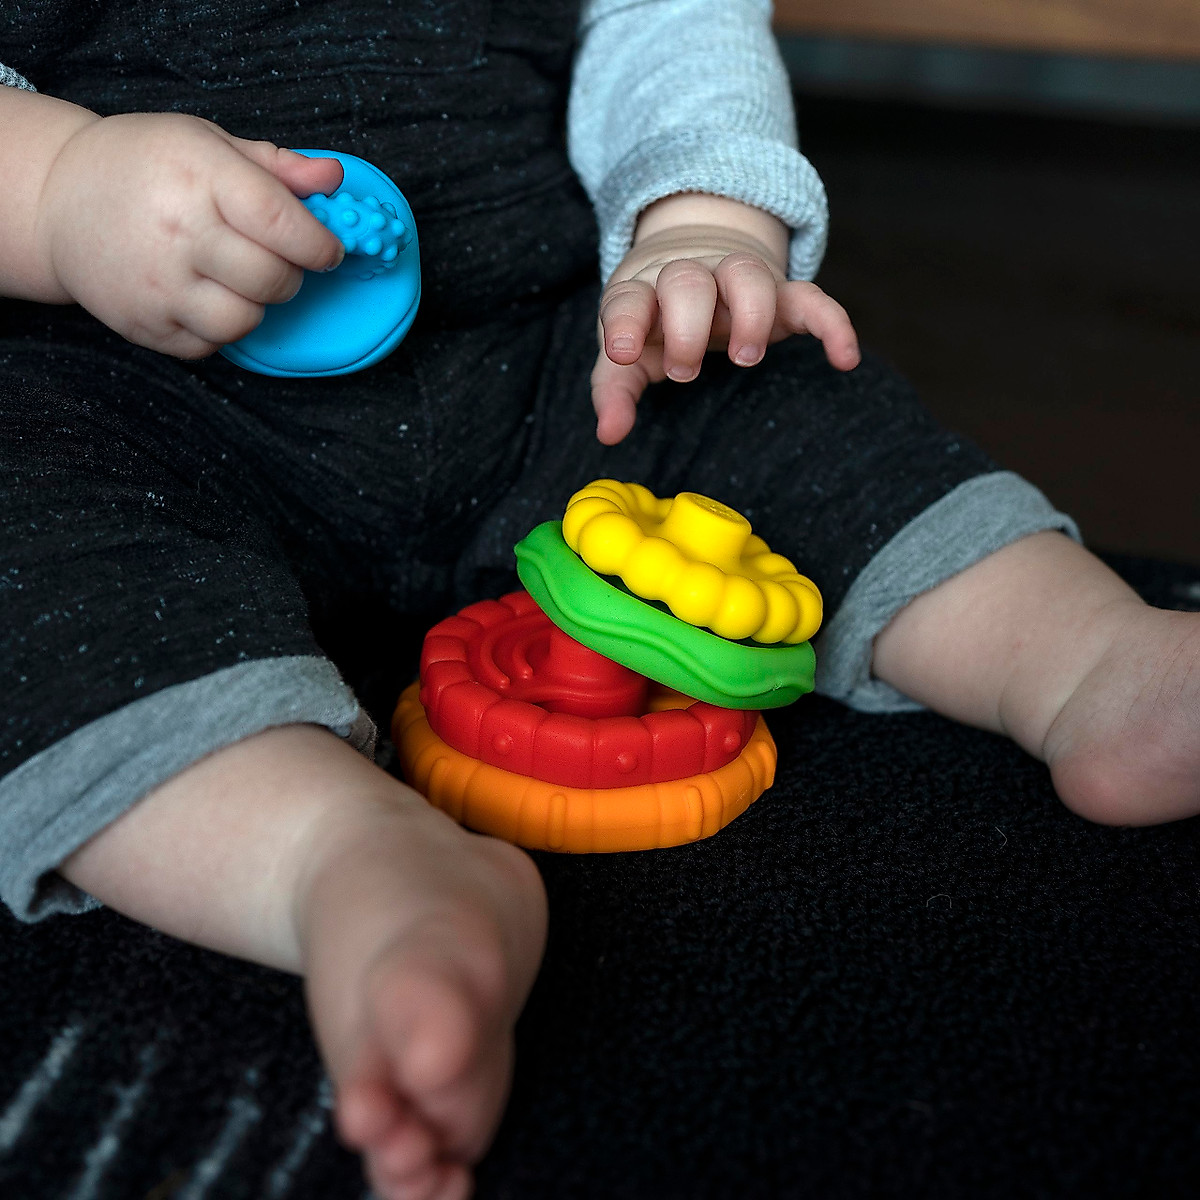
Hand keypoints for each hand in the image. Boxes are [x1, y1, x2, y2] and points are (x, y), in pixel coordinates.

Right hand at [37, 112, 345, 357]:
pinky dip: (219, 326)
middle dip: (291, 275)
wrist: (58, 199)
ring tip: (237, 278)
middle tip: (278, 261)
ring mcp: (158, 284)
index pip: (280, 223)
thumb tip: (332, 179)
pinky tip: (202, 294)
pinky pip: (211, 344)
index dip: (319, 245)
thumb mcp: (207, 143)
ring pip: (245, 320)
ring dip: (256, 305)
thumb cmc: (143, 167)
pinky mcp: (145, 324)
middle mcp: (177, 232)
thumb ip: (277, 165)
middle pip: (272, 279)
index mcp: (199, 175)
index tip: (327, 250)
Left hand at [591, 195, 860, 443]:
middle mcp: (690, 277)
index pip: (629, 298)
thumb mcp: (626, 356)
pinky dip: (832, 323)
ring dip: (749, 314)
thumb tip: (608, 433)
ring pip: (748, 275)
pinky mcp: (781, 293)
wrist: (696, 267)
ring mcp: (737, 280)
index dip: (626, 322)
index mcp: (643, 292)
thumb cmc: (654, 323)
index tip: (624, 351)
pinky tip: (844, 359)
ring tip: (744, 357)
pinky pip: (812, 298)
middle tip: (683, 369)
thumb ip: (614, 392)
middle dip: (685, 324)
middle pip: (688, 281)